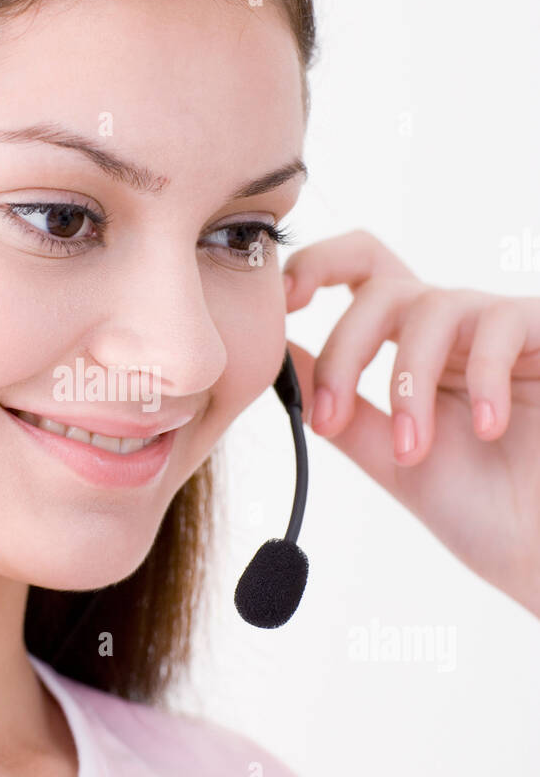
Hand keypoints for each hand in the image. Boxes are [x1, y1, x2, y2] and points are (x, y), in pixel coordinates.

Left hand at [282, 229, 539, 618]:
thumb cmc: (485, 508)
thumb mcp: (390, 455)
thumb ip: (339, 408)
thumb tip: (275, 359)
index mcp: (414, 347)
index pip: (359, 275)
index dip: (314, 268)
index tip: (281, 307)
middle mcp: (456, 328)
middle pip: (379, 288)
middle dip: (344, 352)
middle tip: (332, 420)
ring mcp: (501, 328)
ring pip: (430, 307)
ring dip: (407, 385)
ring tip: (415, 451)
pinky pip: (499, 325)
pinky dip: (480, 379)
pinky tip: (485, 428)